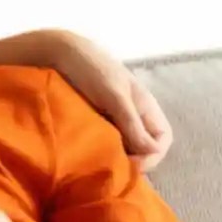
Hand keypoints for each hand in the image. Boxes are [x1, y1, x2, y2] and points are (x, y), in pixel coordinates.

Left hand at [43, 30, 172, 170]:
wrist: (59, 51)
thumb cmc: (92, 69)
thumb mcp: (114, 96)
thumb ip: (132, 123)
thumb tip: (152, 152)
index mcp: (145, 107)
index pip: (162, 140)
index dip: (152, 157)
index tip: (130, 166)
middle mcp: (133, 115)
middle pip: (143, 146)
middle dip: (133, 160)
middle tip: (112, 170)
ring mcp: (114, 117)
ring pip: (123, 145)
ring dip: (115, 156)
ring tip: (98, 165)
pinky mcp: (95, 119)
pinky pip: (105, 140)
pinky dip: (100, 149)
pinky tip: (87, 155)